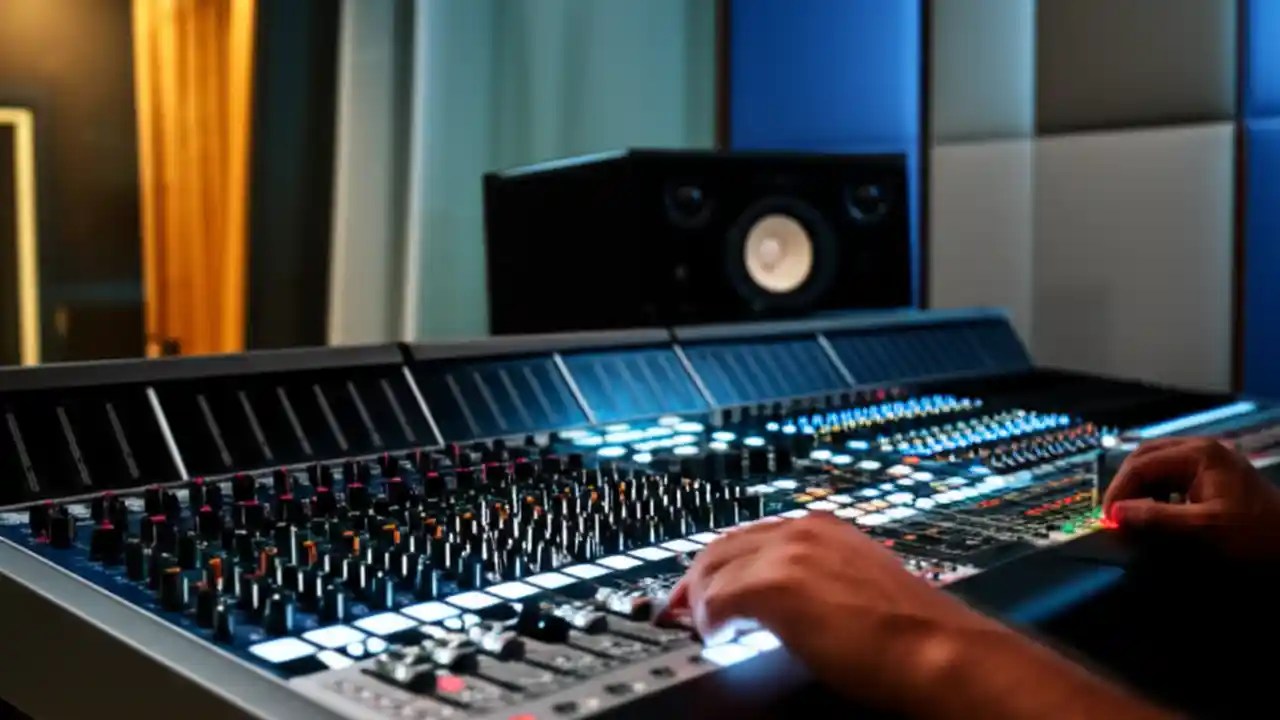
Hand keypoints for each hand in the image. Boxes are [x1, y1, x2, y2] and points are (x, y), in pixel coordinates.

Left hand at [663, 512, 1004, 710]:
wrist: (941, 652)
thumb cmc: (917, 634)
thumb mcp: (861, 587)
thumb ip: (820, 583)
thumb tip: (788, 607)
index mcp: (824, 528)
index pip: (750, 536)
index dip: (720, 565)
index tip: (703, 590)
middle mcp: (803, 531)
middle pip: (721, 546)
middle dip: (695, 579)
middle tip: (679, 612)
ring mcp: (787, 554)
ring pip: (712, 570)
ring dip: (701, 604)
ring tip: (703, 634)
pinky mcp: (775, 585)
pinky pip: (716, 601)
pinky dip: (710, 624)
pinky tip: (721, 643)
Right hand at [1103, 437, 1279, 559]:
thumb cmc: (1254, 535)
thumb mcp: (1204, 529)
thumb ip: (1157, 519)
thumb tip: (1115, 514)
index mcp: (1198, 454)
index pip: (1141, 464)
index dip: (1119, 491)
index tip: (1108, 520)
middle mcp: (1201, 448)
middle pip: (1145, 457)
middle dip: (1125, 485)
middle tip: (1115, 515)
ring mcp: (1208, 459)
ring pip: (1157, 464)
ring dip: (1140, 488)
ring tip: (1132, 515)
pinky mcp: (1213, 474)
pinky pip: (1172, 473)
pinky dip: (1157, 490)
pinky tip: (1156, 512)